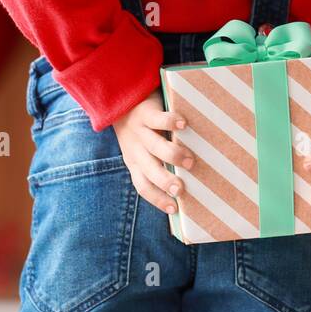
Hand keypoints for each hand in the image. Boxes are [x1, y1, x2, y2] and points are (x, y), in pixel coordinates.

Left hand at [114, 90, 196, 214]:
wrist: (121, 102)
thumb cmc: (140, 133)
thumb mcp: (140, 153)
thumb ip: (156, 166)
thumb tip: (184, 187)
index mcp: (134, 163)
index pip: (143, 186)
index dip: (157, 199)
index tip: (175, 209)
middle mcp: (136, 150)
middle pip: (149, 170)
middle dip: (164, 181)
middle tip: (181, 188)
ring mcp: (140, 131)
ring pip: (155, 146)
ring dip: (172, 155)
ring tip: (189, 161)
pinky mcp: (146, 113)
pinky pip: (158, 119)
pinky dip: (171, 122)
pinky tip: (184, 125)